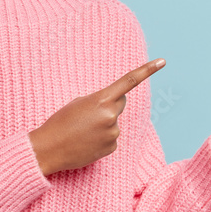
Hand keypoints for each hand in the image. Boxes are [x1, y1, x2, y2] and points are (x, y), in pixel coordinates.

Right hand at [29, 58, 165, 174]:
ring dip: (103, 124)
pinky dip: (101, 138)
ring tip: (83, 131)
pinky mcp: (112, 147)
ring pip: (114, 122)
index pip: (128, 82)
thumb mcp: (78, 103)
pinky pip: (111, 137)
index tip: (162, 61)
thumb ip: (99, 101)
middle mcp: (110, 116)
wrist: (48, 149)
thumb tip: (113, 108)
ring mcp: (113, 132)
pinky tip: (86, 141)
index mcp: (101, 100)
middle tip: (88, 115)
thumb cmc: (60, 123)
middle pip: (119, 104)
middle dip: (109, 106)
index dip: (147, 70)